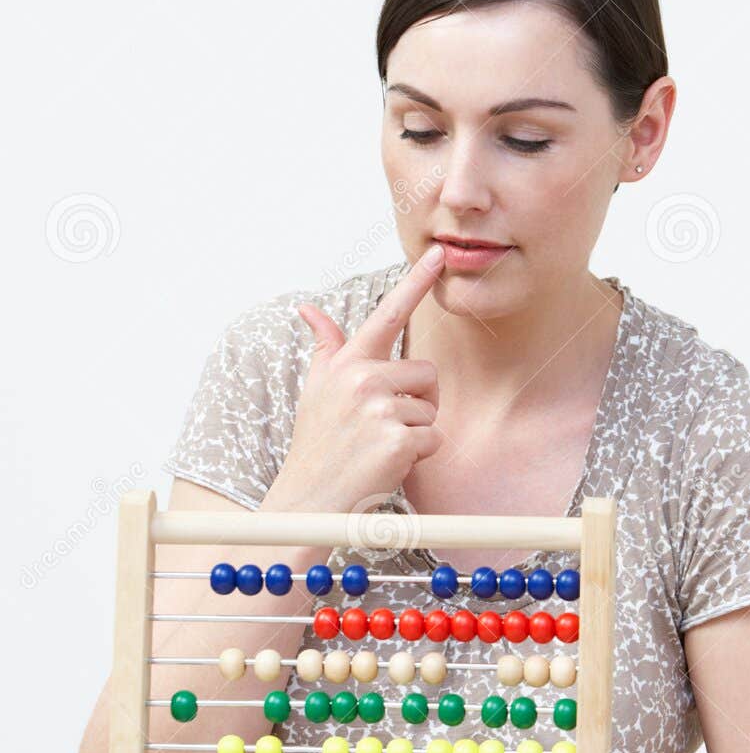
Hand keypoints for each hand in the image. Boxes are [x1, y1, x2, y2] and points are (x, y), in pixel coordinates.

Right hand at [266, 243, 446, 513]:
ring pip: (431, 408)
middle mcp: (362, 378)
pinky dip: (418, 455)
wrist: (309, 499)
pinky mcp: (397, 438)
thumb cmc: (317, 444)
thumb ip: (325, 347)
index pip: (387, 313)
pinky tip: (386, 463)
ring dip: (415, 431)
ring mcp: (379, 408)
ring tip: (378, 446)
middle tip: (382, 426)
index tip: (437, 253)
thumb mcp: (316, 389)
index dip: (415, 281)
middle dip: (417, 400)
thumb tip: (309, 309)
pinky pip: (433, 438)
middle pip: (427, 373)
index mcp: (347, 363)